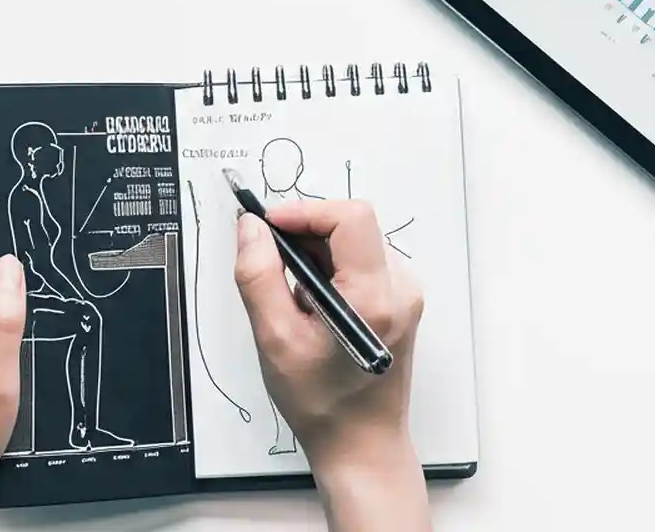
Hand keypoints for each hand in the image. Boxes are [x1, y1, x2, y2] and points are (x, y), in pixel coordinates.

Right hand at [234, 200, 429, 531]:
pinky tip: (312, 306)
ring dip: (316, 256)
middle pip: (350, 227)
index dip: (304, 212)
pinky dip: (329, 270)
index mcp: (374, 298)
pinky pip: (360, 263)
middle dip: (305, 235)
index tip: (268, 226)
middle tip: (271, 263)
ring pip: (353, 243)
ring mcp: (404, 295)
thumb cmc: (322, 403)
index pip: (350, 217)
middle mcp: (400, 289)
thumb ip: (259, 275)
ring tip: (293, 298)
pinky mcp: (399, 301)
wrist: (360, 443)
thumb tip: (250, 228)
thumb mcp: (274, 338)